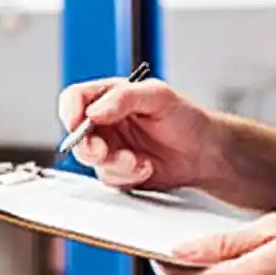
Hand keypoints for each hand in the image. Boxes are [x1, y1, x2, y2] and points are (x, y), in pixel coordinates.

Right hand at [57, 76, 221, 189]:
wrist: (205, 153)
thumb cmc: (186, 118)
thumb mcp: (158, 96)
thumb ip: (123, 98)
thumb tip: (93, 111)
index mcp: (110, 97)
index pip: (75, 98)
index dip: (70, 110)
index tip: (77, 122)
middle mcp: (106, 122)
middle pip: (76, 134)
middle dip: (88, 145)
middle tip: (103, 150)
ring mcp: (112, 148)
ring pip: (91, 160)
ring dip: (113, 163)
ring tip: (138, 161)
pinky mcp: (120, 172)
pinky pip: (109, 178)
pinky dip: (127, 176)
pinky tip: (147, 167)